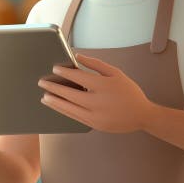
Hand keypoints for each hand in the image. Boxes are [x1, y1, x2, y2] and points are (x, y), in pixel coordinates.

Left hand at [38, 53, 154, 133]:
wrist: (141, 115)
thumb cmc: (128, 91)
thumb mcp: (115, 72)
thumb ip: (95, 63)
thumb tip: (77, 56)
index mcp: (104, 86)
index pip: (78, 77)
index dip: (64, 73)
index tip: (54, 69)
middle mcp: (98, 102)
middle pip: (70, 94)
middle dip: (54, 88)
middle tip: (42, 82)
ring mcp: (96, 116)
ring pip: (70, 109)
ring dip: (55, 102)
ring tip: (44, 97)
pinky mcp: (95, 125)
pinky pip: (75, 117)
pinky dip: (64, 111)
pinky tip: (57, 106)